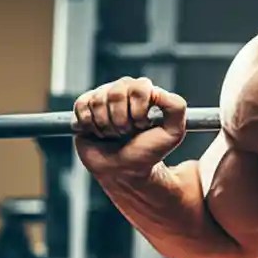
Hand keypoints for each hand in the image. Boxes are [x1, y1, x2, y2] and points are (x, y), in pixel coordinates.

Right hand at [73, 77, 187, 177]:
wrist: (124, 170)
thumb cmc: (147, 152)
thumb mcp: (173, 133)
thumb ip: (176, 107)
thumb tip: (157, 90)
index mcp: (144, 92)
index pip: (139, 88)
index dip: (139, 111)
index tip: (142, 126)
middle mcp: (123, 89)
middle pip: (116, 93)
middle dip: (122, 121)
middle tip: (127, 133)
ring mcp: (102, 97)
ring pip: (98, 101)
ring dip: (107, 126)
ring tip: (114, 135)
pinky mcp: (84, 106)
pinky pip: (81, 107)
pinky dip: (90, 125)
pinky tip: (99, 133)